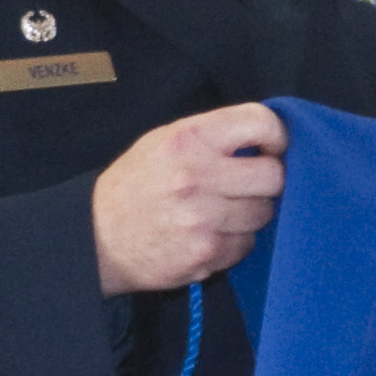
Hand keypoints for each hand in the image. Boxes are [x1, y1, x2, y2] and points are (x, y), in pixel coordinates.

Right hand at [93, 103, 287, 295]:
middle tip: (250, 184)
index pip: (260, 122)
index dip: (277, 135)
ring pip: (264, 212)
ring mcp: (203, 219)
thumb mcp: (163, 141)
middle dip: (267, 180)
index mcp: (189, 138)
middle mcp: (198, 176)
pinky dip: (236, 240)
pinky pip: (247, 244)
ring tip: (224, 211)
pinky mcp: (206, 254)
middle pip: (273, 175)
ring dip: (252, 212)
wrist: (98, 237)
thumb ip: (213, 136)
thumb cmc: (136, 185)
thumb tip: (266, 139)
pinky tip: (211, 234)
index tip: (273, 147)